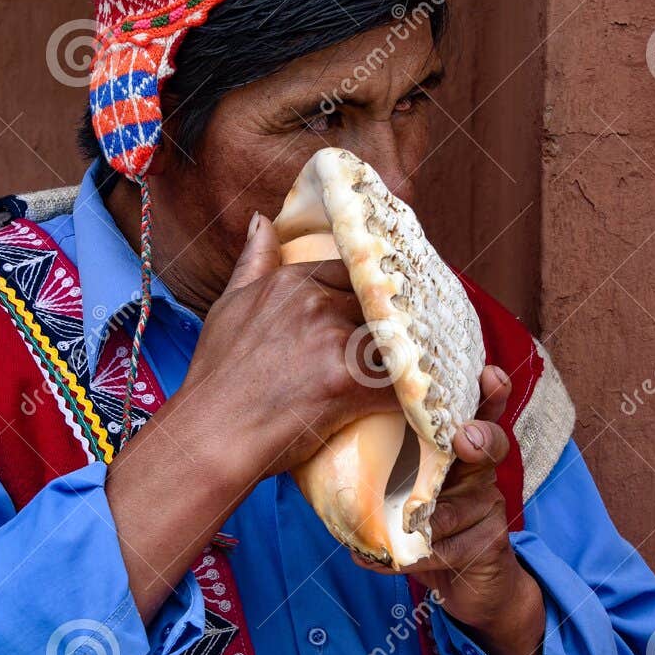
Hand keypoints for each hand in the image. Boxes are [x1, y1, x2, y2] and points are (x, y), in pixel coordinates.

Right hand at [105, 210, 396, 623]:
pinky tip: (435, 405)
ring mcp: (332, 340)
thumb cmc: (215, 380)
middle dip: (407, 320)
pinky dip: (421, 395)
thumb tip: (263, 219)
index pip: (357, 271)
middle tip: (434, 336)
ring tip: (444, 369)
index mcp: (293, 281)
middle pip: (384, 302)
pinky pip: (400, 383)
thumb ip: (253, 262)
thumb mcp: (227, 306)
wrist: (210, 435)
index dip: (380, 290)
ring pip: (399, 339)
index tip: (396, 306)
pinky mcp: (346, 382)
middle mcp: (315, 302)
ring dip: (424, 354)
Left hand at [407, 366, 558, 654]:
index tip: (489, 374)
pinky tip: (386, 560)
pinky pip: (447, 549)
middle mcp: (481, 471)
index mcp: (459, 447)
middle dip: (479, 437)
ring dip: (421, 521)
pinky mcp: (489, 545)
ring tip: (392, 527)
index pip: (476, 410)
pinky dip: (412, 557)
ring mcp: (489, 507)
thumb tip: (323, 440)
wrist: (470, 585)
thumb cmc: (425, 523)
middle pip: (490, 444)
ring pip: (456, 507)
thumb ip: (380, 462)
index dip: (486, 392)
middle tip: (465, 438)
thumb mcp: (403, 486)